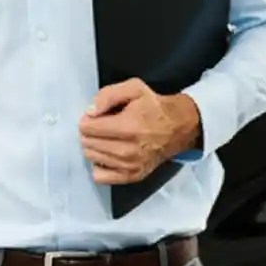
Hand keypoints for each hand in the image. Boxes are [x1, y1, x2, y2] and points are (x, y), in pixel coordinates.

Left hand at [78, 78, 200, 184]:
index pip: (88, 128)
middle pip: (88, 143)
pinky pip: (100, 176)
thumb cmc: (154, 106)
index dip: (87, 119)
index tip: (96, 116)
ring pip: (92, 158)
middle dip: (89, 133)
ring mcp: (131, 166)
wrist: (178, 127)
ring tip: (107, 138)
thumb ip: (108, 95)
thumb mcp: (134, 88)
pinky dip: (99, 165)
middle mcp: (129, 150)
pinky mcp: (132, 176)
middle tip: (102, 126)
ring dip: (94, 147)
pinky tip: (108, 154)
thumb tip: (90, 112)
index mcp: (129, 127)